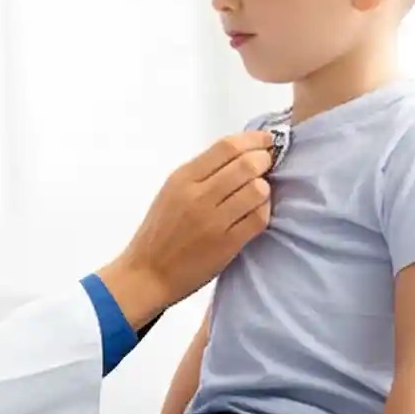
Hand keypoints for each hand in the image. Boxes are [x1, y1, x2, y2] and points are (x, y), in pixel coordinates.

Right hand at [98, 131, 273, 328]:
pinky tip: (256, 212)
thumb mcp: (171, 192)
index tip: (265, 141)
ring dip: (264, 188)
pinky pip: (258, 218)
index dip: (253, 140)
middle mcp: (197, 196)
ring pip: (257, 190)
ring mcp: (213, 221)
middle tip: (267, 165)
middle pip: (246, 164)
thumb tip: (240, 155)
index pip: (226, 147)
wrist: (147, 273)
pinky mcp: (227, 244)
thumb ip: (201, 174)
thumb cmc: (159, 232)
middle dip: (264, 160)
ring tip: (258, 193)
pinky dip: (264, 211)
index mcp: (182, 179)